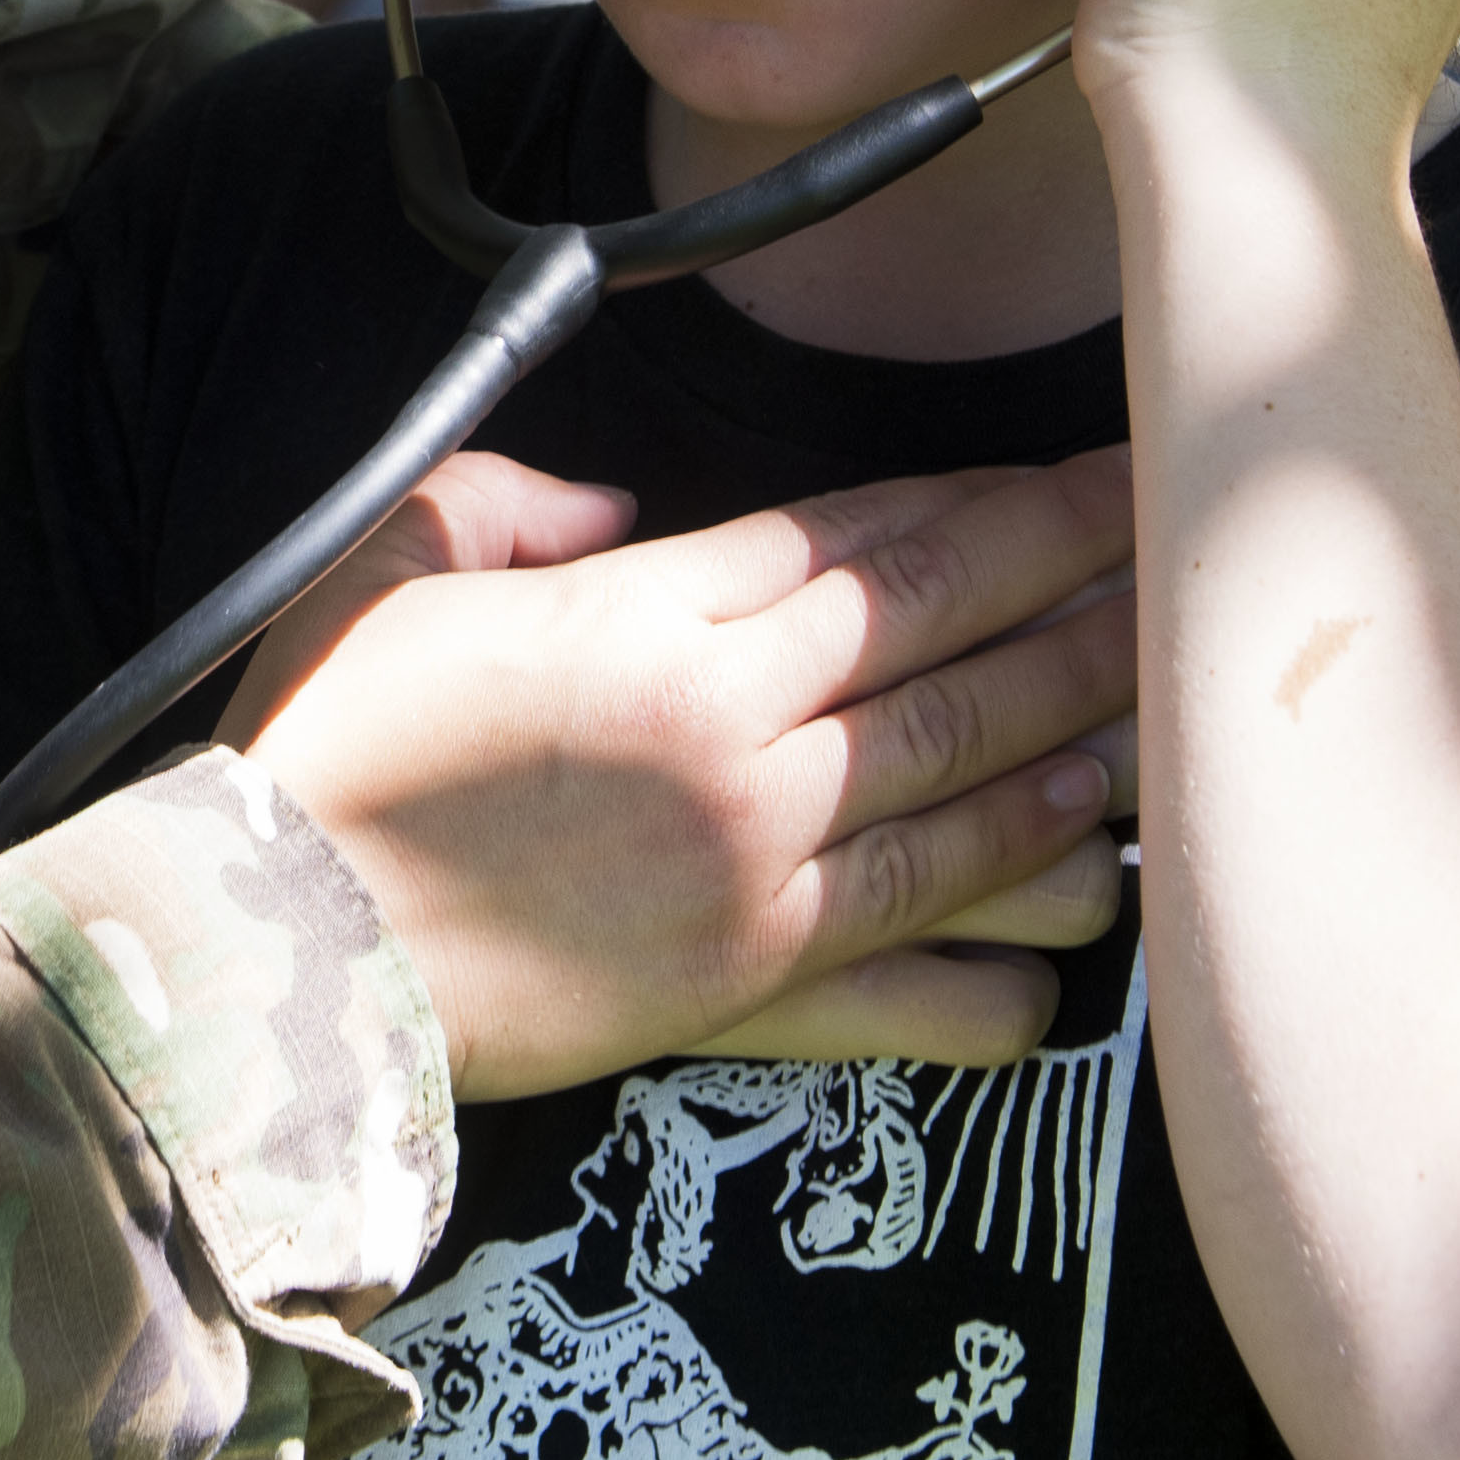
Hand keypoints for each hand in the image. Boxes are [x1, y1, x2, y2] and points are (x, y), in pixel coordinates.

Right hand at [239, 446, 1139, 1095]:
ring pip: (965, 781)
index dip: (989, 504)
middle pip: (951, 639)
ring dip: (1079, 735)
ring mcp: (751, 862)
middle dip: (1082, 585)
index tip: (1077, 473)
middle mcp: (731, 730)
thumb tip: (608, 513)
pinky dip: (1007, 934)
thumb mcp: (388, 566)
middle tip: (1189, 548)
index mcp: (651, 613)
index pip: (866, 539)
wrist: (270, 952)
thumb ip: (509, 506)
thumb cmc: (316, 755)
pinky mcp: (744, 986)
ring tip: (1171, 704)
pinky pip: (913, 950)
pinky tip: (1081, 907)